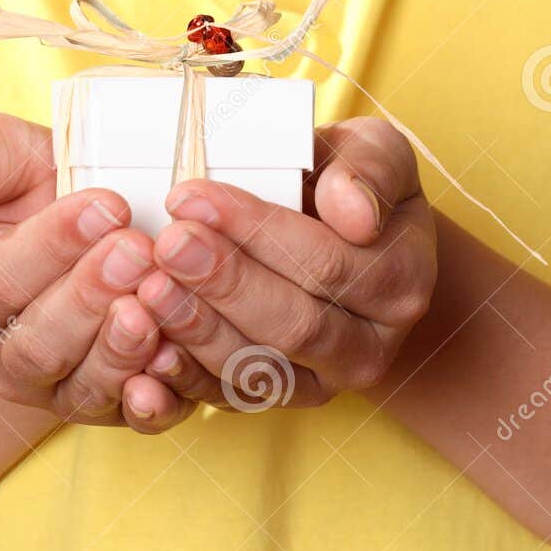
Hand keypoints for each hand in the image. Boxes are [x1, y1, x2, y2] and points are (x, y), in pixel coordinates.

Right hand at [0, 113, 199, 432]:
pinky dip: (156, 400)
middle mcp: (6, 356)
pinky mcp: (113, 410)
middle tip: (138, 251)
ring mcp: (59, 390)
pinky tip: (175, 362)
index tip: (108, 204)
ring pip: (83, 388)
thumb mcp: (5, 156)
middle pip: (40, 344)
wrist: (86, 240)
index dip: (54, 243)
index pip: (1, 278)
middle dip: (90, 297)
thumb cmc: (40, 192)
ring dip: (121, 350)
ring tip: (153, 304)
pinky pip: (132, 418)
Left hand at [133, 117, 437, 409]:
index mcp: (402, 281)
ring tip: (149, 287)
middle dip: (222, 283)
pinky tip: (150, 350)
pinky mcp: (276, 399)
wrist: (340, 237)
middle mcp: (370, 346)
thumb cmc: (346, 183)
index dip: (255, 231)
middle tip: (166, 244)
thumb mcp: (374, 152)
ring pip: (258, 369)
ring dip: (197, 330)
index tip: (192, 195)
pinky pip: (230, 398)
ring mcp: (322, 381)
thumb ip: (370, 169)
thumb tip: (355, 215)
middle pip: (293, 323)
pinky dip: (187, 379)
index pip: (325, 261)